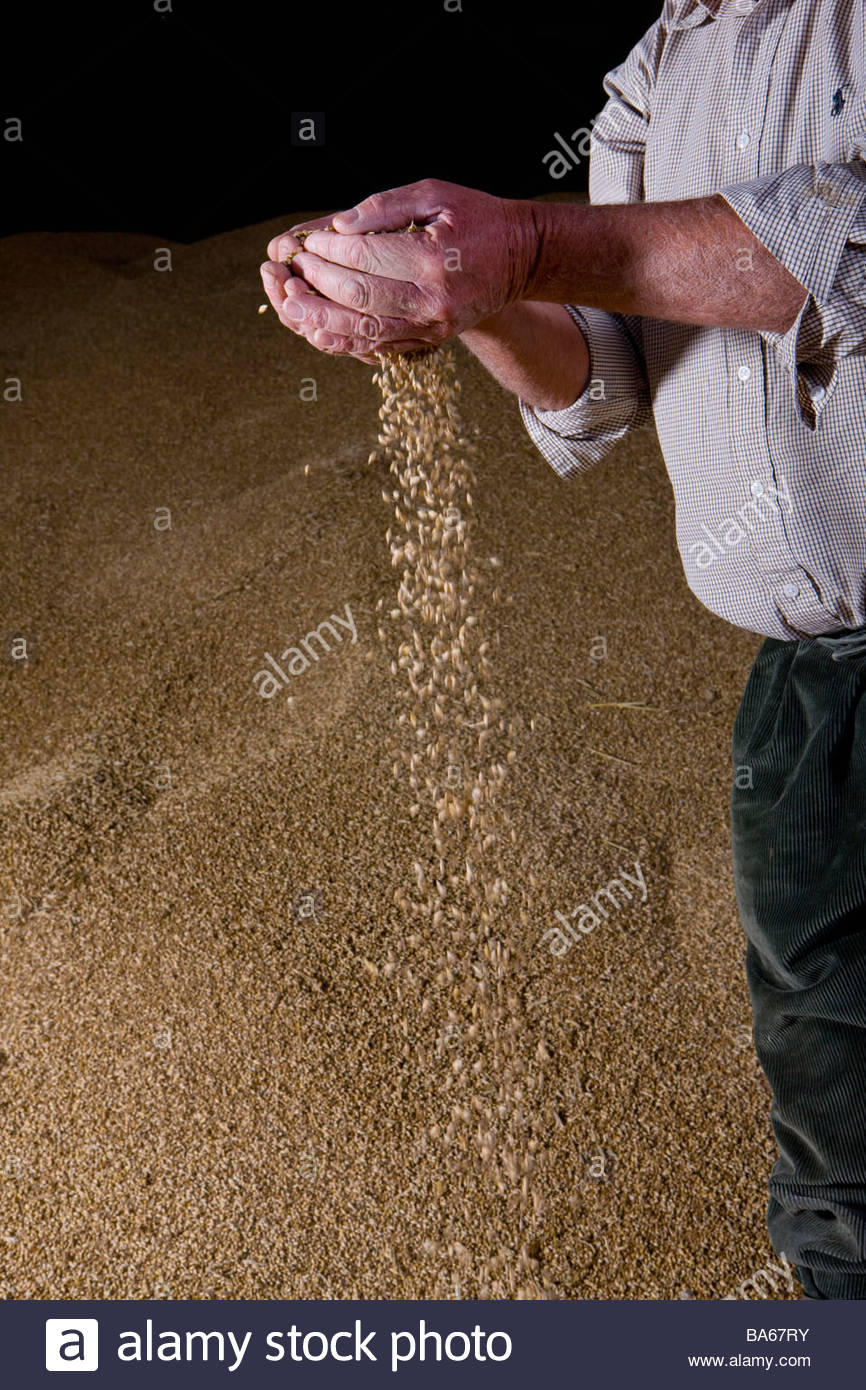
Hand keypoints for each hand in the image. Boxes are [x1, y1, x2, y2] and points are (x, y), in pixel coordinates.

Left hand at [259, 178, 538, 361]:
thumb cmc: (476, 218)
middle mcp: (432, 301)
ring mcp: (431, 327)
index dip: (327, 251)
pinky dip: (344, 340)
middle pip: (359, 297)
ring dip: (321, 318)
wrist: (520, 259)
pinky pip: (379, 347)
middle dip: (317, 282)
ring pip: (364, 330)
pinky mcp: (429, 340)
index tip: (305, 242)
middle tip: (289, 269)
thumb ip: (383, 207)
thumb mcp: (434, 194)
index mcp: (433, 260)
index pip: (365, 259)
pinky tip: (317, 329)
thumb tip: (338, 225)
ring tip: (289, 304)